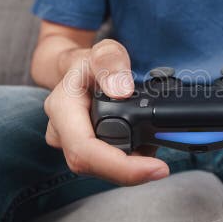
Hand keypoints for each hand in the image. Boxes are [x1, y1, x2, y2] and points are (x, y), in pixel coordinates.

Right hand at [42, 39, 169, 185]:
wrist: (78, 72)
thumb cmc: (91, 62)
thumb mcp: (105, 51)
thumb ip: (111, 62)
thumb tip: (121, 90)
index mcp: (62, 108)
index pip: (85, 150)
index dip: (121, 167)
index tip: (156, 168)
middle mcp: (60, 132)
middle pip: (95, 166)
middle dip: (131, 171)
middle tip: (161, 164)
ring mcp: (70, 145)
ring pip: (101, 170)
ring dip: (131, 166)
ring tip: (153, 146)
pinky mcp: (83, 152)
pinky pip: (105, 166)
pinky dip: (128, 162)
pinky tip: (144, 149)